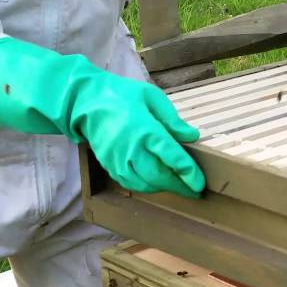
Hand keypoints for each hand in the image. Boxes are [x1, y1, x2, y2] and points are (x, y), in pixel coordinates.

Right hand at [72, 77, 203, 197]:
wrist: (87, 102)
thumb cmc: (122, 96)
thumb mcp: (151, 97)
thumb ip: (172, 120)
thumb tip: (192, 136)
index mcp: (145, 129)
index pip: (171, 156)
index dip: (188, 172)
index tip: (200, 184)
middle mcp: (131, 147)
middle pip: (158, 175)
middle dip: (178, 186)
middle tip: (193, 191)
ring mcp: (118, 159)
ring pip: (144, 184)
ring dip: (162, 187)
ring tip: (177, 185)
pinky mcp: (109, 165)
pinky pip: (130, 183)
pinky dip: (145, 187)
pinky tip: (156, 182)